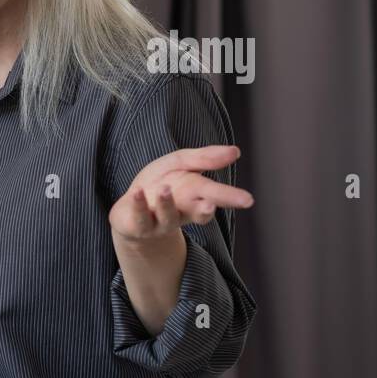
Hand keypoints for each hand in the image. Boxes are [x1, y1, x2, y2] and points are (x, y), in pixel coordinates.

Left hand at [110, 145, 253, 244]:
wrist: (129, 210)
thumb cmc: (159, 183)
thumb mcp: (179, 163)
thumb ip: (203, 158)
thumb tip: (235, 151)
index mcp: (196, 196)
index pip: (215, 196)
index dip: (230, 198)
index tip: (247, 200)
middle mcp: (182, 211)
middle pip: (198, 211)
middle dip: (208, 208)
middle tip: (212, 204)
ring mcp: (161, 222)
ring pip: (167, 216)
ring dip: (167, 204)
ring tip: (165, 189)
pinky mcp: (139, 226)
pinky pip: (140, 217)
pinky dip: (139, 205)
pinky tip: (137, 192)